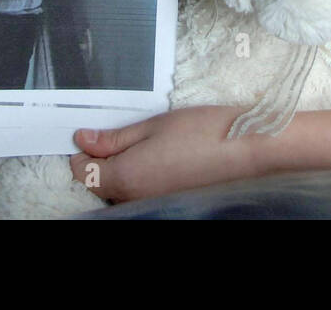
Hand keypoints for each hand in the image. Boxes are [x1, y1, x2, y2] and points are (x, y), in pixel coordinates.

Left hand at [69, 105, 259, 203]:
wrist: (247, 149)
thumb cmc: (204, 132)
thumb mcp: (153, 125)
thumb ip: (114, 138)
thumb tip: (84, 140)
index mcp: (125, 176)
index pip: (82, 172)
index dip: (83, 152)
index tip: (94, 136)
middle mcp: (135, 198)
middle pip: (100, 184)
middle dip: (104, 162)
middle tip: (123, 137)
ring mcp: (154, 204)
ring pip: (122, 192)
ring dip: (124, 172)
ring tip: (148, 147)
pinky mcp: (170, 204)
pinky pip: (143, 195)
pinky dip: (144, 180)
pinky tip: (163, 161)